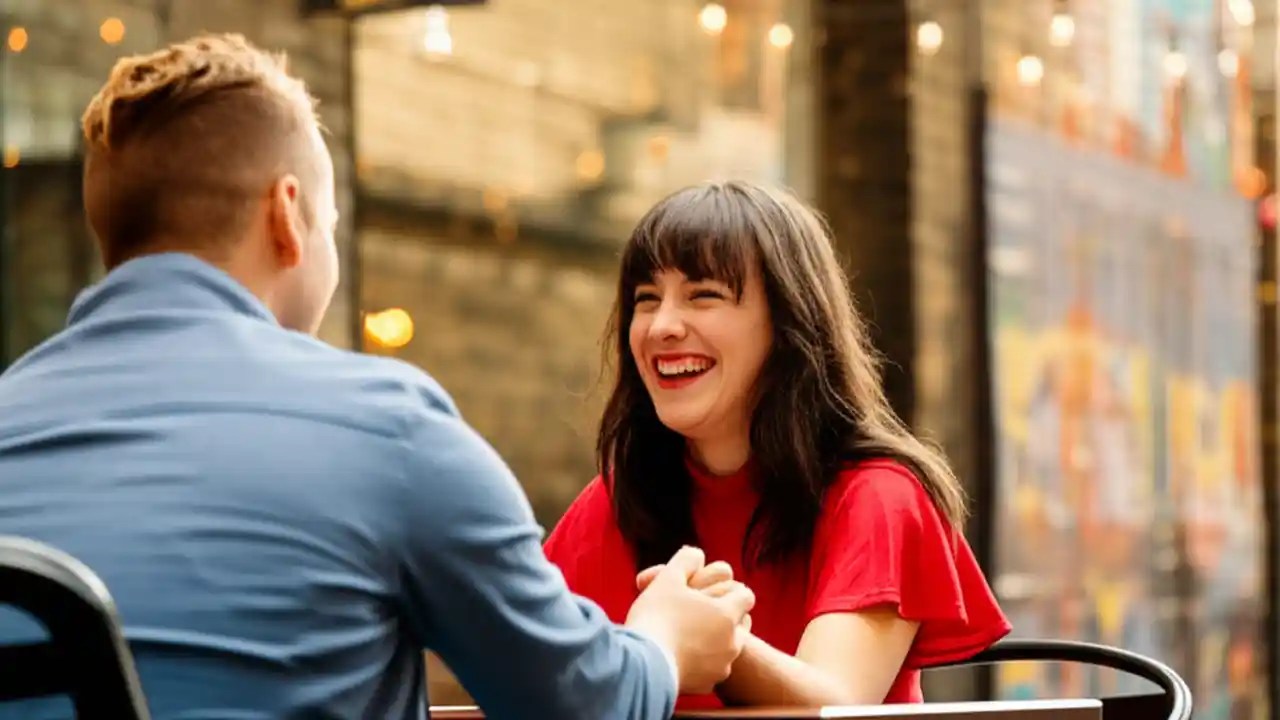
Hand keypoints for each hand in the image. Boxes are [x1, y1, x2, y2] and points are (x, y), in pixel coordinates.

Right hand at [624, 546, 755, 693]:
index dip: (730, 591)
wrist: (642, 665)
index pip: (746, 595)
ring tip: (691, 635)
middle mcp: (732, 641)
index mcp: (728, 614)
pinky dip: (703, 663)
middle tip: (702, 613)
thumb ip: (686, 560)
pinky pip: (712, 669)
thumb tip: (695, 553)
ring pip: (729, 648)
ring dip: (716, 640)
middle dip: (727, 617)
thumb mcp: (668, 579)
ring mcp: (721, 666)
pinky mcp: (707, 684)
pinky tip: (682, 655)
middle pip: (743, 623)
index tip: (713, 593)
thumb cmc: (656, 617)